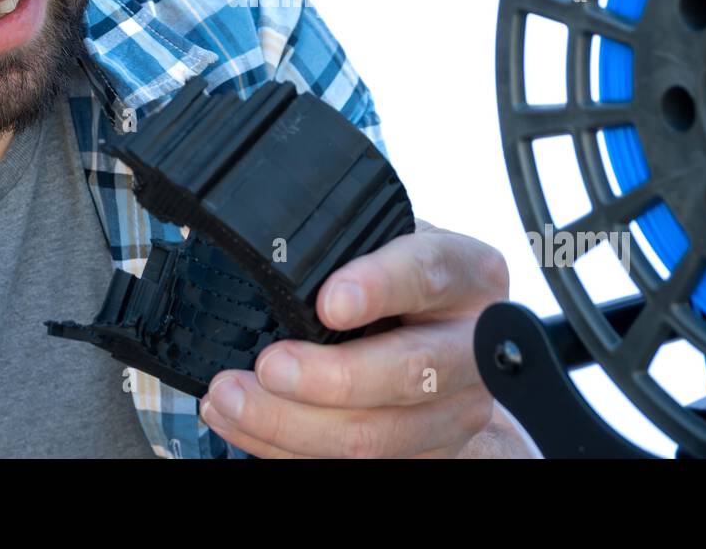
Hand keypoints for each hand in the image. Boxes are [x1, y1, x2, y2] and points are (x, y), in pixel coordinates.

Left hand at [198, 218, 538, 456]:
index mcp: (469, 272)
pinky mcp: (433, 454)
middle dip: (327, 377)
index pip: (428, 274)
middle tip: (267, 365)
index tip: (329, 302)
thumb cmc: (402, 279)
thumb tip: (264, 252)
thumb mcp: (390, 241)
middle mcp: (475, 345)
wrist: (445, 336)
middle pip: (408, 372)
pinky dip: (288, 448)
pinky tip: (244, 423)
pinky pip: (357, 465)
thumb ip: (349, 244)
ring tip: (230, 397)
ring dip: (291, 423)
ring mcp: (460, 408)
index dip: (378, 287)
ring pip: (379, 435)